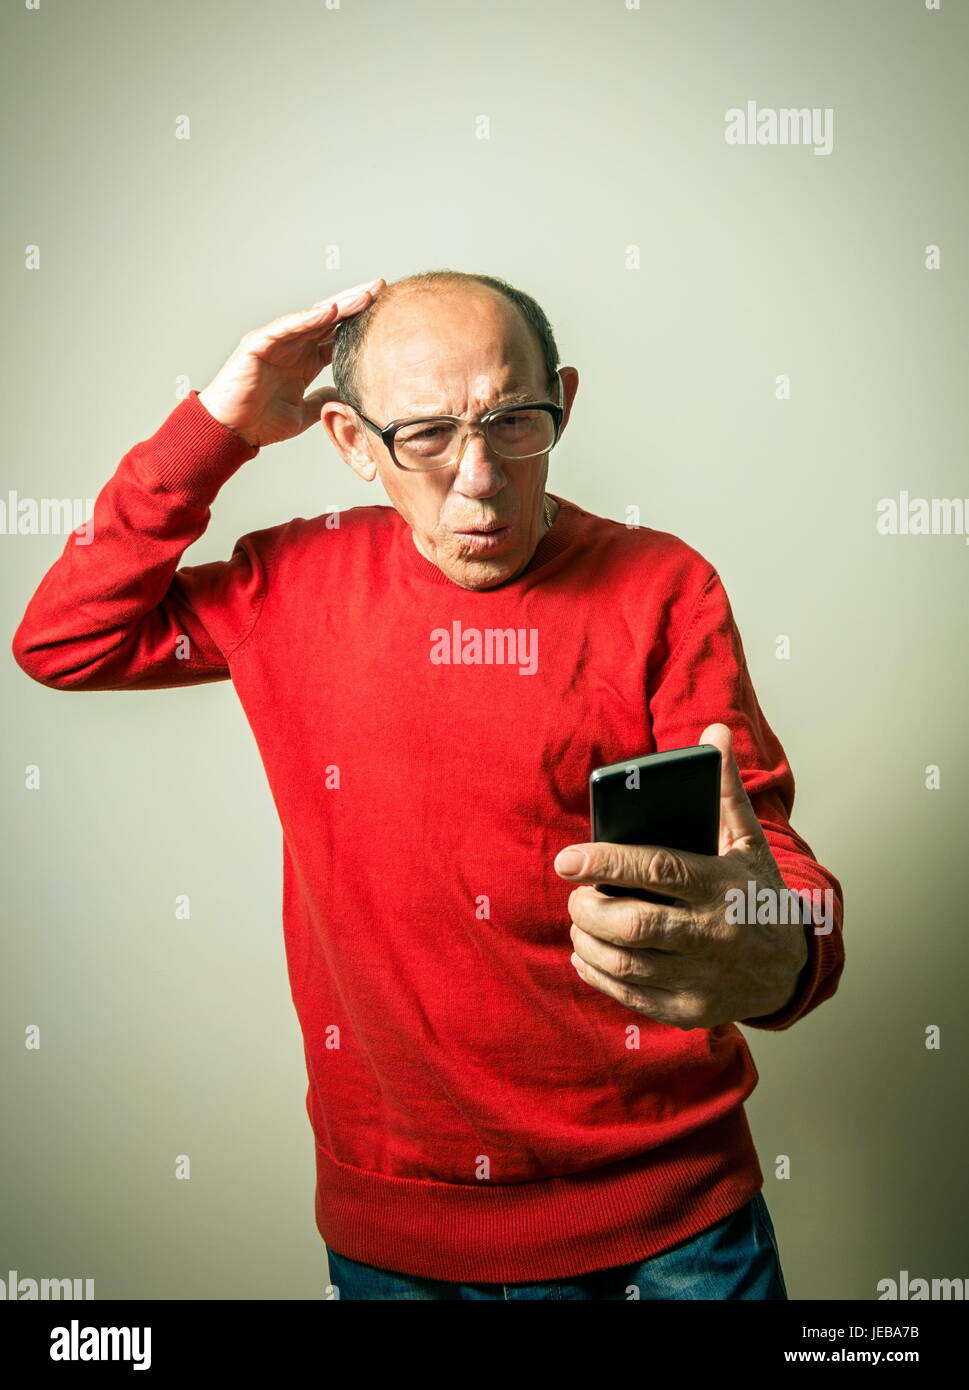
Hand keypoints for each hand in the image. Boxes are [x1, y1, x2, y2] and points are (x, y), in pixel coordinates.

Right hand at [197, 278, 385, 447]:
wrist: (230, 431)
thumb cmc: (260, 422)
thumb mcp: (304, 414)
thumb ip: (323, 402)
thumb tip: (346, 398)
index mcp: (305, 360)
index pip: (338, 335)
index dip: (361, 324)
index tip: (388, 314)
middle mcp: (293, 346)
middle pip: (330, 319)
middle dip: (356, 303)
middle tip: (382, 288)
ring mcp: (276, 341)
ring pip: (312, 317)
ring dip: (339, 304)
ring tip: (365, 294)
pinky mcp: (258, 343)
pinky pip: (286, 326)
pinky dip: (308, 318)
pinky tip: (330, 310)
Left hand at [553, 724, 809, 1028]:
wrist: (791, 967)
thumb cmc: (756, 894)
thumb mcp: (748, 842)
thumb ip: (724, 791)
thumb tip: (713, 732)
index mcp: (722, 886)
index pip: (658, 870)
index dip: (607, 862)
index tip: (567, 859)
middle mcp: (713, 934)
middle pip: (634, 924)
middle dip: (589, 908)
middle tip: (576, 894)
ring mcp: (703, 978)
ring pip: (625, 964)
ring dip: (588, 940)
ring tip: (581, 920)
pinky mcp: (691, 1011)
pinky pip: (630, 996)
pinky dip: (598, 974)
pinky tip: (587, 953)